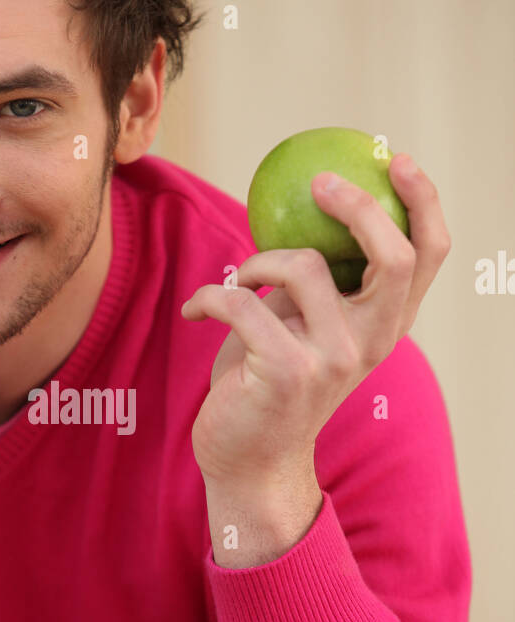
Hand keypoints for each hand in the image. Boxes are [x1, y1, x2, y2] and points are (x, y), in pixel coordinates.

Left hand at [180, 155, 450, 489]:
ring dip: (256, 262)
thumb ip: (317, 282)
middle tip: (318, 184)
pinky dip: (208, 297)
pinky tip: (193, 311)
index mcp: (385, 327)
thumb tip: (306, 205)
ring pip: (304, 266)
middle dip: (360, 206)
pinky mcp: (287, 372)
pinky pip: (241, 301)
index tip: (395, 160)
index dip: (425, 201)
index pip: (428, 256)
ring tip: (235, 281)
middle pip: (394, 255)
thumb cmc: (270, 382)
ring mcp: (334, 359)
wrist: (248, 460)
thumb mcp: (303, 325)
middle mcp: (371, 343)